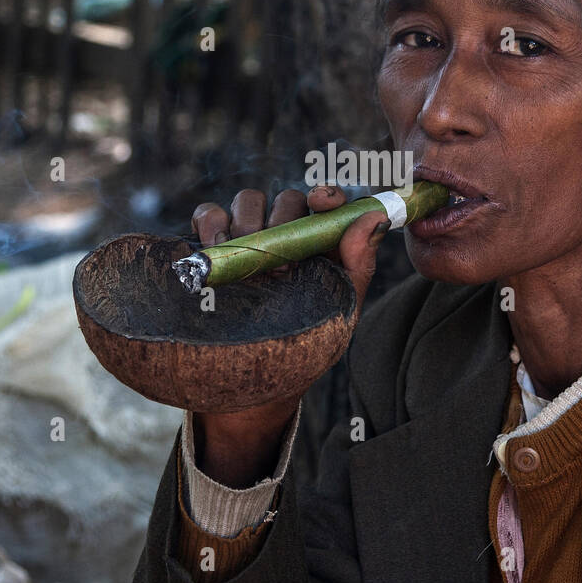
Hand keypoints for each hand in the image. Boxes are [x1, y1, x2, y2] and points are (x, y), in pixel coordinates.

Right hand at [185, 186, 390, 485]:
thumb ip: (359, 264)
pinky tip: (216, 247)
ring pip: (248, 200)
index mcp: (320, 245)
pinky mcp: (211, 248)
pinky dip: (211, 222)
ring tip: (247, 260)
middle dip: (284, 219)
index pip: (326, 204)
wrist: (255, 388)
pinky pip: (209, 215)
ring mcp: (247, 240)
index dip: (326, 195)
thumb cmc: (306, 347)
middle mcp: (285, 235)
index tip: (321, 201)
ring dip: (247, 220)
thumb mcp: (340, 310)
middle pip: (286, 199)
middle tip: (280, 262)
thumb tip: (372, 218)